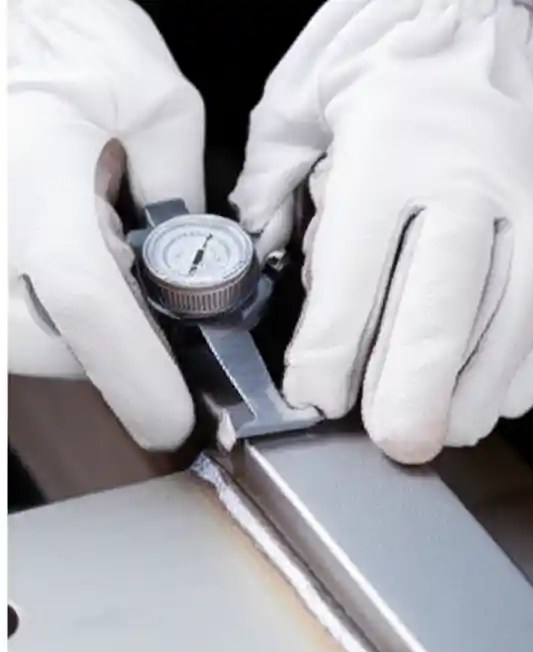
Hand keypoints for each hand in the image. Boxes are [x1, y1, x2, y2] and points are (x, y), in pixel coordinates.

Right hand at [8, 0, 205, 450]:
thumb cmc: (51, 22)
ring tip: (98, 261)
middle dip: (108, 353)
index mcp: (33, 177)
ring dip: (66, 331)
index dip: (138, 378)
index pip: (88, 307)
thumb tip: (198, 255)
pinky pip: (0, 310)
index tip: (174, 417)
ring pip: (10, 338)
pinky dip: (34, 304)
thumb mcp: (149, 91)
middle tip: (150, 320)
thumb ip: (181, 185)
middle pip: (40, 346)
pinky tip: (64, 254)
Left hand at [231, 0, 532, 463]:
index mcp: (392, 145)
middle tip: (397, 442)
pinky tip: (496, 394)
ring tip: (444, 431)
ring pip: (513, 314)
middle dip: (415, 387)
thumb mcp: (298, 104)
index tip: (316, 392)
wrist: (481, 8)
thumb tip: (262, 274)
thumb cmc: (383, 52)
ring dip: (476, 387)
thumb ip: (276, 193)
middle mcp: (472, 173)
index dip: (333, 350)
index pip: (359, 273)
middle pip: (446, 302)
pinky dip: (527, 360)